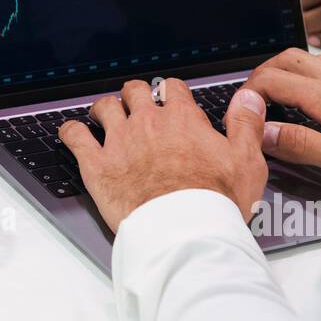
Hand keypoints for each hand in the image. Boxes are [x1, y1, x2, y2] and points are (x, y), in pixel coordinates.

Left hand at [58, 79, 268, 231]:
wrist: (184, 231)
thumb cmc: (215, 202)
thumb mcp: (247, 161)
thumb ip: (245, 124)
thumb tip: (249, 98)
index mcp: (182, 119)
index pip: (172, 89)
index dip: (170, 92)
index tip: (169, 99)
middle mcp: (148, 123)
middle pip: (135, 92)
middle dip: (135, 95)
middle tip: (135, 104)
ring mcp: (120, 141)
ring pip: (105, 108)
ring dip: (104, 108)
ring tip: (103, 113)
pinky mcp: (97, 165)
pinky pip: (76, 137)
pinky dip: (71, 131)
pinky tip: (71, 132)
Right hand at [244, 49, 320, 190]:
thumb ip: (302, 144)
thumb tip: (264, 132)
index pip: (273, 80)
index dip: (249, 95)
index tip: (240, 114)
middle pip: (289, 59)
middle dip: (263, 75)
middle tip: (252, 100)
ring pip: (313, 60)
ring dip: (289, 72)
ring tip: (278, 96)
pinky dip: (319, 76)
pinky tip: (320, 95)